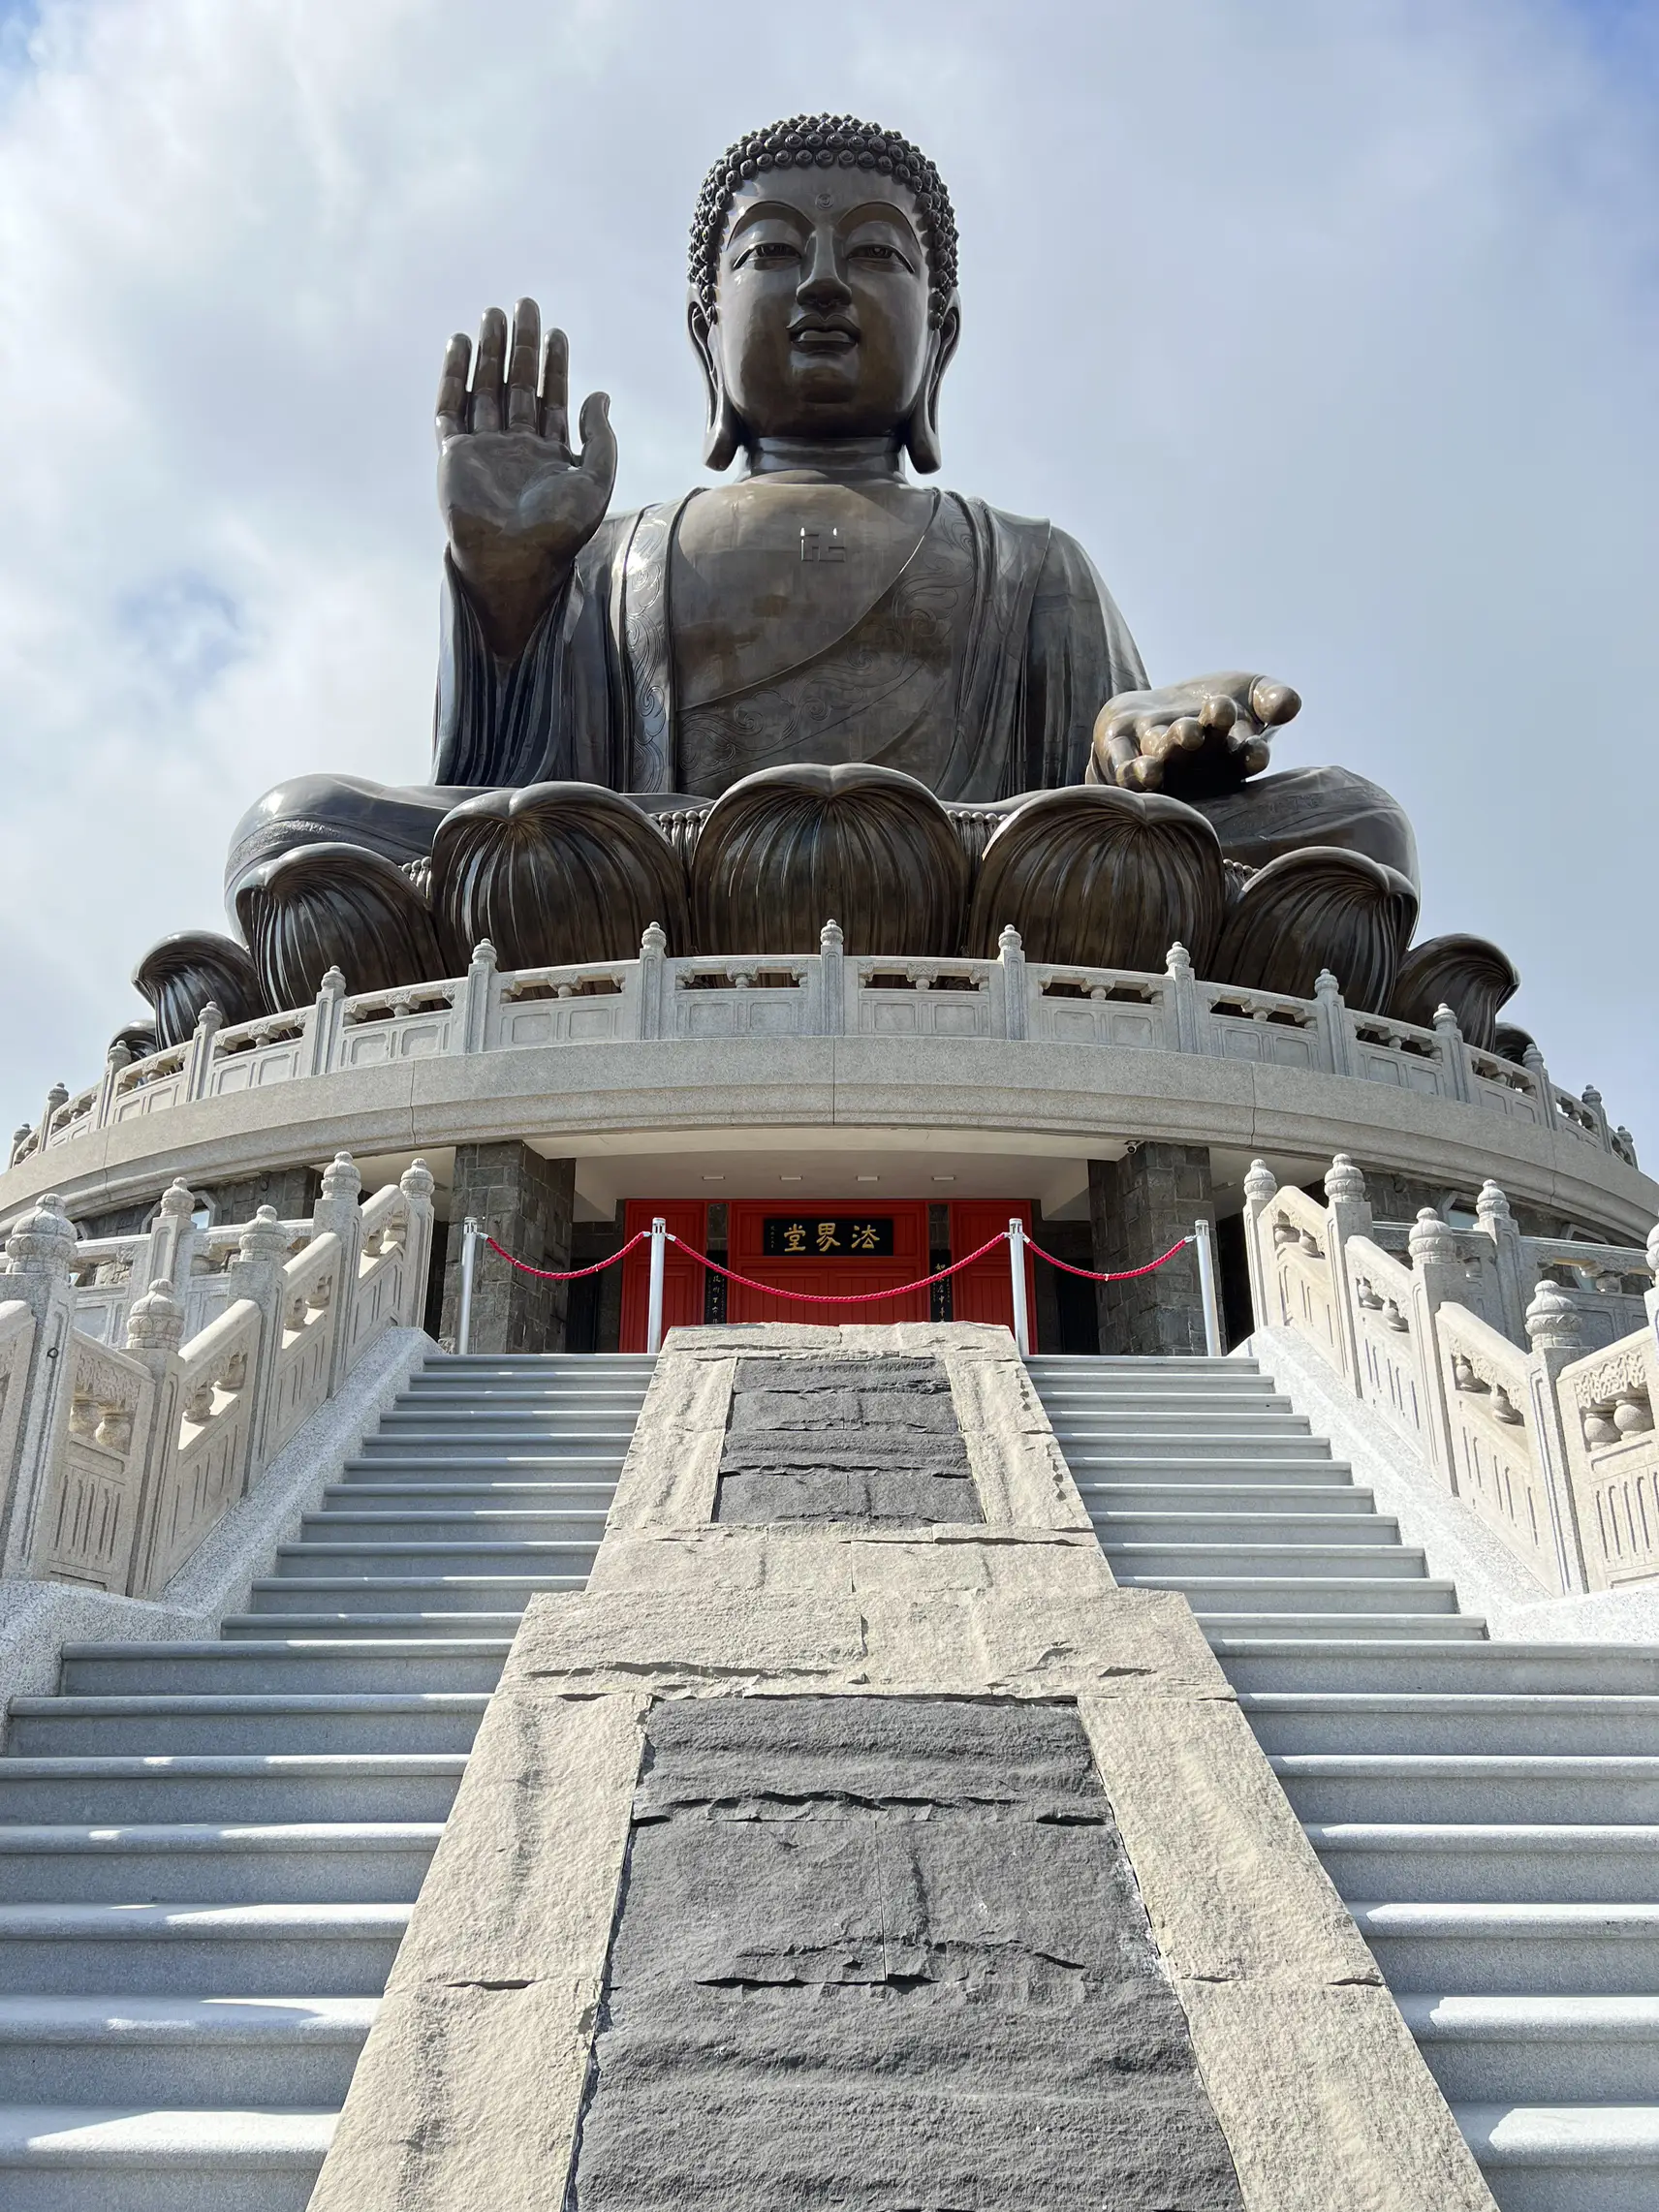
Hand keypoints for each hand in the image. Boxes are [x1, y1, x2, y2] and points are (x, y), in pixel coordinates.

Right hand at [436, 298, 616, 660]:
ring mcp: (483, 450)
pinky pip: (451, 408)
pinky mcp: (454, 455)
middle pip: (518, 385)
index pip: (552, 398)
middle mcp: (515, 447)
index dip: (555, 365)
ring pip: (486, 388)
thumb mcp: (595, 482)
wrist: (515, 562)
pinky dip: (454, 375)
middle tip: (525, 305)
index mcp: (549, 454)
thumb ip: (601, 439)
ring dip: (490, 351)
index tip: (558, 332)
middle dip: (522, 346)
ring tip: (494, 313)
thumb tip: (600, 395)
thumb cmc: (559, 532)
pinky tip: (459, 344)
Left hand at [1091, 672, 1300, 798]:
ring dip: (1164, 754)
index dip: (1250, 757)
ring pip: (1160, 762)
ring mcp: (1155, 762)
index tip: (1256, 750)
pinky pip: (1122, 768)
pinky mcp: (1118, 754)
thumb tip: (1291, 704)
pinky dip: (1130, 770)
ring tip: (1174, 739)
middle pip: (1197, 756)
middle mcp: (1192, 767)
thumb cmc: (1214, 705)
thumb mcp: (1250, 692)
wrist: (1161, 708)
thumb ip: (1273, 698)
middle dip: (1197, 742)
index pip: (1245, 759)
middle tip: (1195, 730)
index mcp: (1228, 757)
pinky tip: (1138, 768)